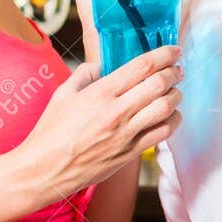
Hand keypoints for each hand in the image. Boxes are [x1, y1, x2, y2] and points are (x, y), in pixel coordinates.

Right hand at [16, 44, 181, 208]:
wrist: (45, 171)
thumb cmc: (50, 132)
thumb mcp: (62, 95)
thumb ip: (84, 74)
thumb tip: (100, 65)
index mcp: (100, 93)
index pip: (142, 66)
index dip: (164, 54)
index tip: (173, 51)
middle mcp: (117, 111)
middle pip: (159, 84)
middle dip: (174, 73)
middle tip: (177, 70)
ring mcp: (126, 134)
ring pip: (166, 108)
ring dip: (176, 96)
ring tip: (175, 91)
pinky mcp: (131, 153)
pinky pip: (162, 133)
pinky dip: (172, 121)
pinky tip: (169, 116)